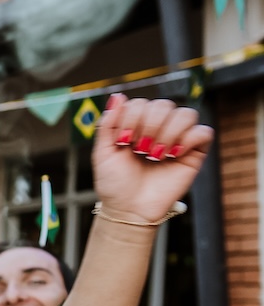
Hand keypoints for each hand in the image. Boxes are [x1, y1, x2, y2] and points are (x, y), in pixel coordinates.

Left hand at [92, 95, 213, 224]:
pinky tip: (173, 154)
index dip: (132, 117)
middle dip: (148, 125)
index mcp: (136, 125)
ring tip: (155, 154)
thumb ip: (107, 124)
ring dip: (168, 132)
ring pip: (185, 114)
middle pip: (164, 104)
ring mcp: (178, 139)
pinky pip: (204, 132)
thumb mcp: (102, 153)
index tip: (123, 141)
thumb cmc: (115, 183)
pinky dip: (189, 139)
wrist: (128, 208)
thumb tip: (117, 96)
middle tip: (139, 149)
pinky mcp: (194, 153)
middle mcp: (159, 128)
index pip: (141, 103)